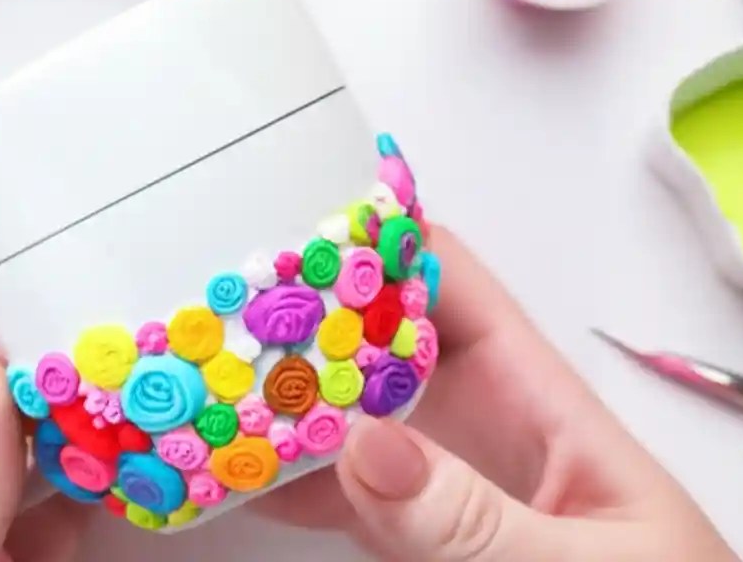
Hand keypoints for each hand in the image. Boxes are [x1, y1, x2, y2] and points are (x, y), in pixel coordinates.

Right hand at [256, 226, 738, 560]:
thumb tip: (366, 444)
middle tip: (210, 295)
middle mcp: (483, 429)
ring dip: (282, 398)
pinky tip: (230, 475)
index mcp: (541, 400)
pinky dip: (285, 481)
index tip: (288, 214)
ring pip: (348, 418)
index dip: (378, 238)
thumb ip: (478, 519)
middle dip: (304, 315)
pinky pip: (342, 494)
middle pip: (380, 345)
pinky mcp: (419, 543)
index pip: (455, 287)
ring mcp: (445, 487)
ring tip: (201, 375)